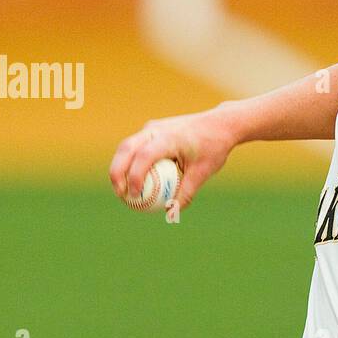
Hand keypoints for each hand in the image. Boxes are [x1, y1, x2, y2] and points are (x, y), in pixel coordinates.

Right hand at [108, 108, 236, 209]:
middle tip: (120, 194)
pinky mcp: (152, 130)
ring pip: (127, 146)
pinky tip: (131, 180)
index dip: (135, 176)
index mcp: (169, 137)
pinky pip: (136, 146)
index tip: (135, 195)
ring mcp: (152, 127)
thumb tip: (171, 213)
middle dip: (117, 172)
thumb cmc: (213, 147)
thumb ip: (186, 192)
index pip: (145, 156)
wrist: (220, 123)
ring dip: (120, 167)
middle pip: (126, 149)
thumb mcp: (202, 172)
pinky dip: (130, 162)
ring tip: (121, 190)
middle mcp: (156, 129)